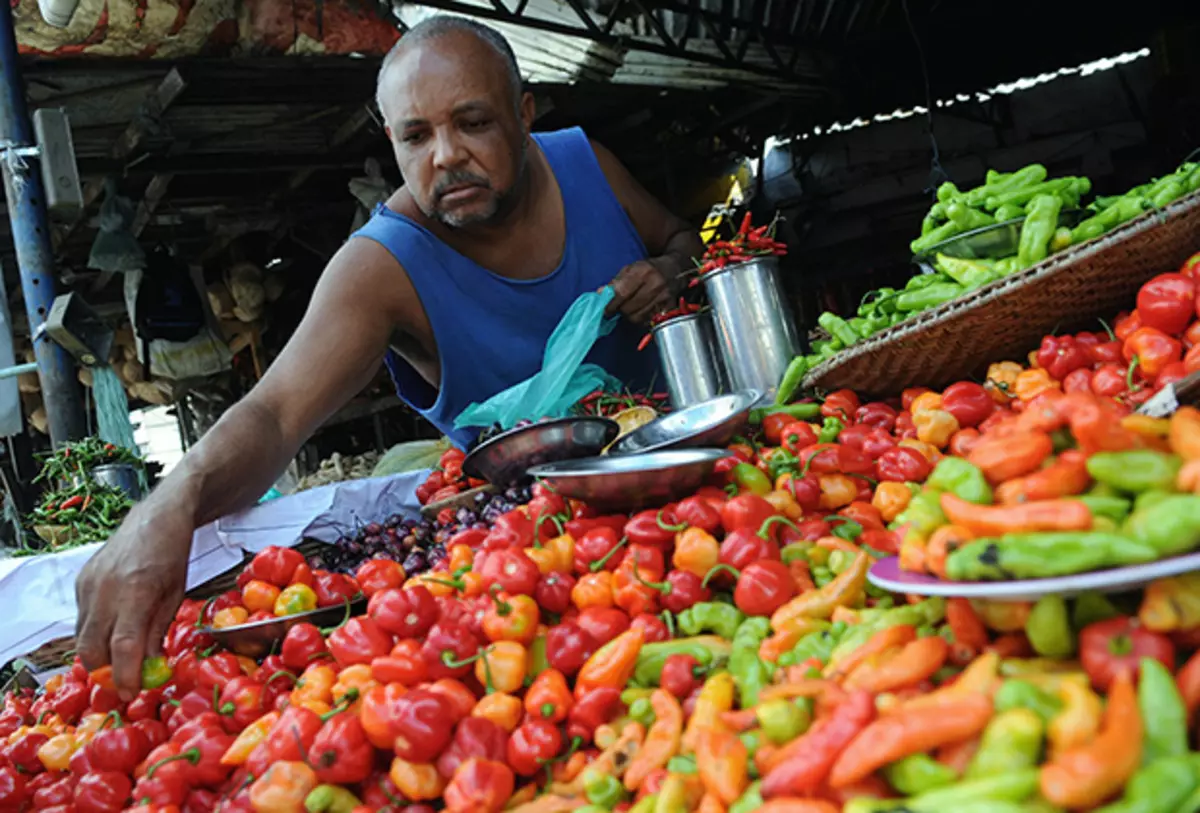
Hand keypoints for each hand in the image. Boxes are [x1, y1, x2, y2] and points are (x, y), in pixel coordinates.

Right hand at [75, 501, 192, 699]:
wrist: (157, 516)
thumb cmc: (173, 555)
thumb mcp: (175, 595)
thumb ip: (158, 631)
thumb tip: (148, 666)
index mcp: (136, 591)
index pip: (123, 645)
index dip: (125, 675)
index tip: (132, 693)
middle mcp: (105, 589)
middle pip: (92, 649)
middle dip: (106, 672)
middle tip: (126, 680)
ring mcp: (88, 584)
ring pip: (82, 637)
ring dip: (99, 654)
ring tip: (123, 655)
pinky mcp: (80, 581)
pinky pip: (82, 619)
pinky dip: (96, 631)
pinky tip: (115, 626)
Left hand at [605, 258, 678, 323]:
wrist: (675, 269)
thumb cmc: (648, 268)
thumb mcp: (630, 268)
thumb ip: (615, 282)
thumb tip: (600, 294)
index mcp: (643, 271)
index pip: (621, 293)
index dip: (610, 304)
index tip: (604, 309)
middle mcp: (655, 284)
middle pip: (629, 307)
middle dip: (619, 310)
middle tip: (617, 308)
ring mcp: (664, 297)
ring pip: (637, 317)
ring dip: (629, 315)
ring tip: (628, 308)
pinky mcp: (669, 307)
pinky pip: (648, 320)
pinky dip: (640, 318)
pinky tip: (639, 311)